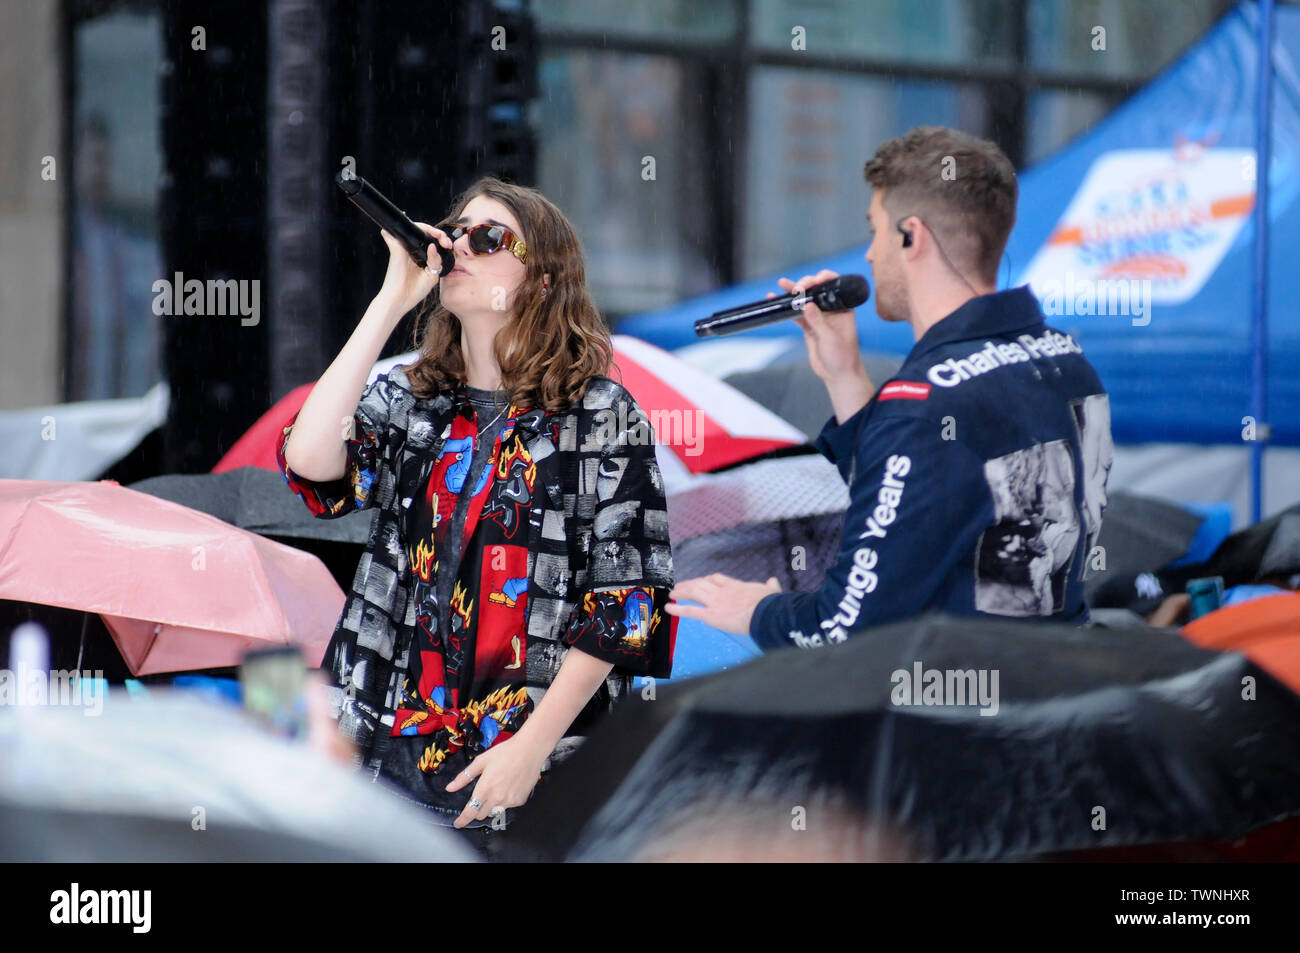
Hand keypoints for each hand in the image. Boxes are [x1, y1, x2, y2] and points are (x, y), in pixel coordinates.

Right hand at [376, 222, 453, 317]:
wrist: (400, 299)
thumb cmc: (415, 290)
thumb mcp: (432, 275)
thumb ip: (436, 260)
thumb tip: (433, 246)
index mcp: (420, 256)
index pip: (432, 242)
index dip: (442, 240)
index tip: (449, 246)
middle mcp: (412, 250)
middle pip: (426, 233)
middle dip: (439, 234)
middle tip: (447, 243)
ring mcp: (404, 248)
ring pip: (416, 228)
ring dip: (430, 229)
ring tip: (440, 237)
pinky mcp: (396, 248)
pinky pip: (402, 232)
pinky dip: (412, 227)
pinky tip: (426, 233)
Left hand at [445, 735, 548, 828]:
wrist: (529, 750)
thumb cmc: (506, 752)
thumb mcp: (481, 761)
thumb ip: (464, 777)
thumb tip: (450, 787)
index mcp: (485, 788)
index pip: (470, 812)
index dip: (462, 820)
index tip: (458, 823)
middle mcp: (497, 798)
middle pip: (481, 814)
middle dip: (478, 808)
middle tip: (482, 794)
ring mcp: (510, 801)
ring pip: (495, 811)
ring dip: (491, 805)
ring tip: (498, 787)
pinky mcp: (520, 801)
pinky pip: (508, 806)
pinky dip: (505, 800)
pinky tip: (509, 786)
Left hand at [666, 573, 781, 635]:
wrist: (764, 613)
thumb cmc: (770, 604)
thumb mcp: (771, 591)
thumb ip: (771, 586)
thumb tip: (773, 581)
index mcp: (736, 586)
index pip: (717, 579)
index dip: (708, 579)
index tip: (703, 580)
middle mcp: (722, 591)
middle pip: (702, 583)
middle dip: (690, 584)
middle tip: (681, 586)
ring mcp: (715, 602)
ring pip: (694, 593)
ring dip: (682, 592)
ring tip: (673, 593)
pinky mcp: (711, 615)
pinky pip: (691, 611)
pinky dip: (678, 609)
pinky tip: (668, 608)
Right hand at [770, 269, 864, 382]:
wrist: (837, 374)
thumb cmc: (842, 357)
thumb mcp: (831, 339)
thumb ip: (818, 322)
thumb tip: (806, 304)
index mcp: (843, 308)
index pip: (835, 286)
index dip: (825, 279)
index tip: (815, 279)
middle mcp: (831, 309)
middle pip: (817, 290)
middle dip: (806, 285)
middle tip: (798, 288)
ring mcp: (819, 317)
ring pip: (804, 300)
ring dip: (793, 292)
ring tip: (782, 283)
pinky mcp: (808, 326)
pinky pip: (796, 314)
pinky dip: (786, 308)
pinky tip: (776, 301)